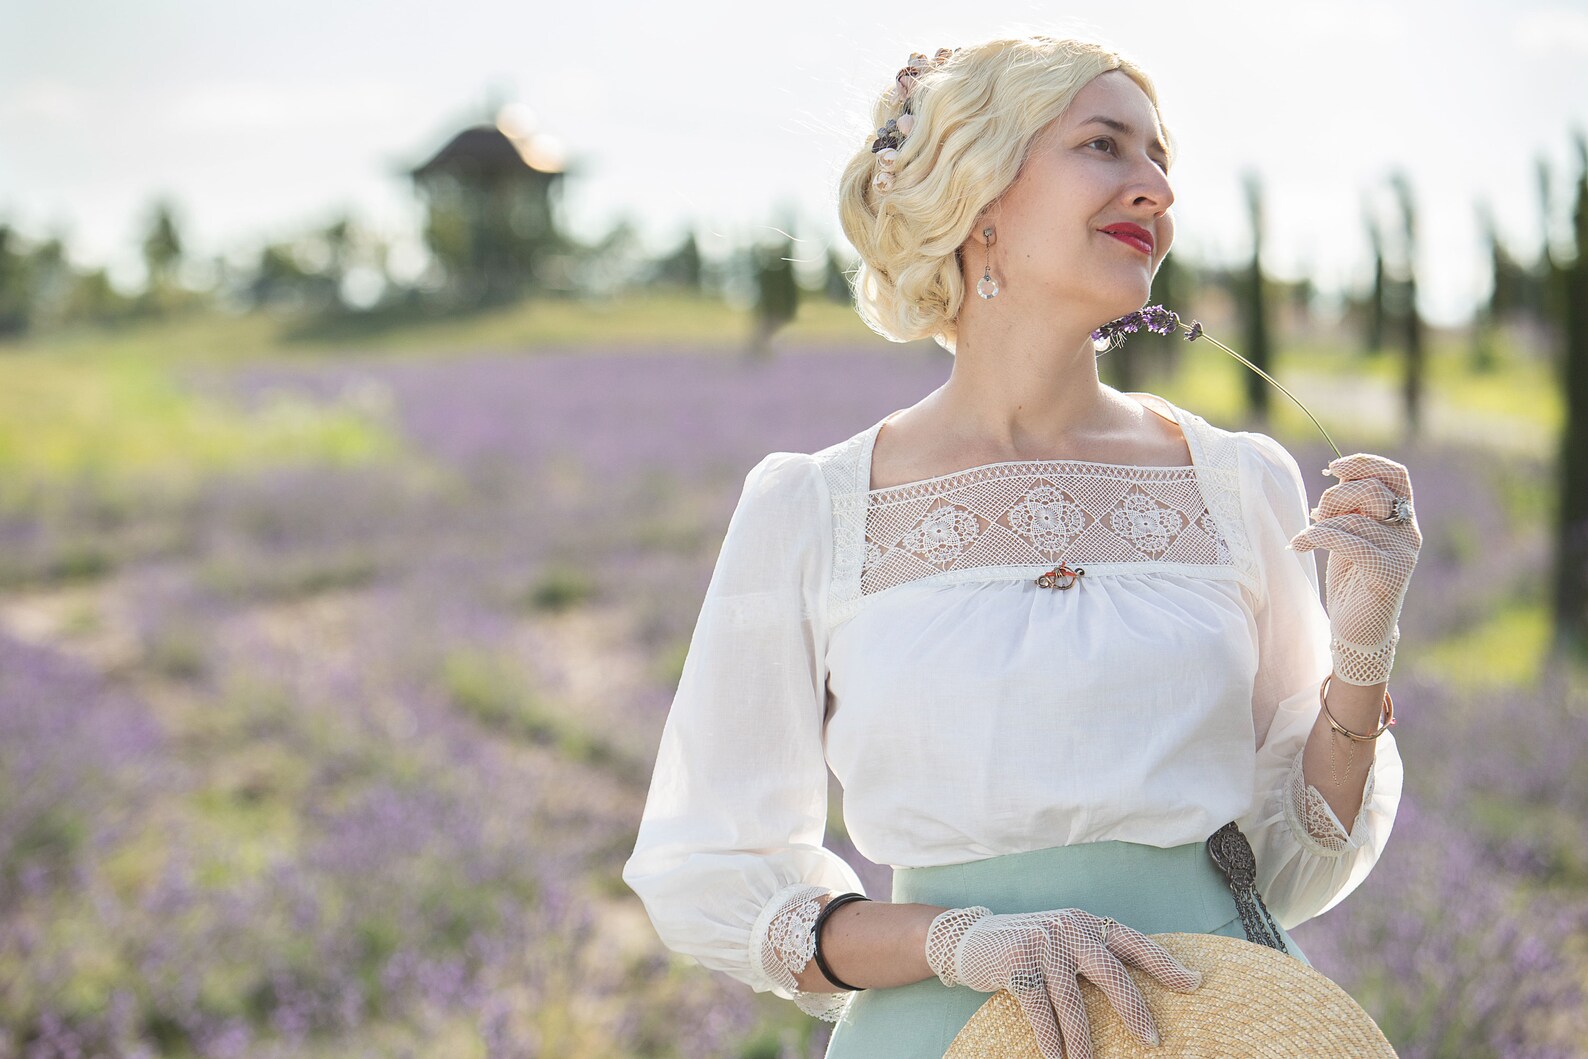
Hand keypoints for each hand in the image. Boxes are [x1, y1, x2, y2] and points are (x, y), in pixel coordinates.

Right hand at [924, 906, 1203, 1058]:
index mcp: (1086, 923)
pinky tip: (1057, 1058)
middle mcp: (1068, 928)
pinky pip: (1041, 1010)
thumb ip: (1094, 953)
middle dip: (1135, 1008)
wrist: (970, 938)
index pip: (1133, 942)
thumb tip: (1139, 987)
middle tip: (1153, 1040)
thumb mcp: (1063, 940)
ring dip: (1083, 1041)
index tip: (1193, 984)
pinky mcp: (1017, 963)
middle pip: (1112, 971)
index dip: (1164, 964)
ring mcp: (1042, 944)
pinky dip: (1051, 1040)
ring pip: (1072, 1002)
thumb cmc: (1027, 947)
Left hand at [1288, 452, 1421, 685]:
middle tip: (1317, 516)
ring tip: (1304, 539)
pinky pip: (1350, 542)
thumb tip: (1337, 474)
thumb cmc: (1352, 580)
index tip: (1333, 468)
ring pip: (1356, 519)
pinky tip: (1300, 545)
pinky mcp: (1389, 573)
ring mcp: (1403, 553)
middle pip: (1373, 490)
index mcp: (1402, 518)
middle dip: (1336, 497)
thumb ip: (1351, 507)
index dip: (1365, 463)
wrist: (1358, 629)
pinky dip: (1319, 538)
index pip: (1395, 474)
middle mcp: (1408, 532)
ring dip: (1320, 525)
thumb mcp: (1350, 535)